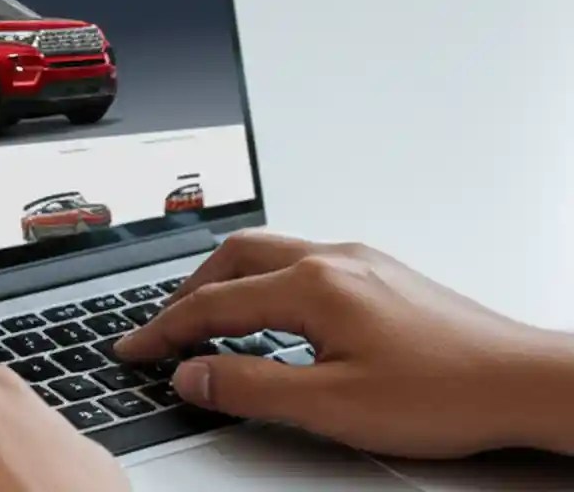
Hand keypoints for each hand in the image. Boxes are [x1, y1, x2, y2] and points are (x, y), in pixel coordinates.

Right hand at [114, 231, 573, 457]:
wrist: (524, 381)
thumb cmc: (445, 392)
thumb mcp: (332, 405)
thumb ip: (251, 387)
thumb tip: (192, 375)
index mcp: (313, 285)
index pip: (215, 304)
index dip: (165, 330)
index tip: (134, 348)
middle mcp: (333, 259)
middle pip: (234, 258)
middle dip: (188, 292)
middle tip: (162, 328)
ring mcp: (359, 261)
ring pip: (269, 253)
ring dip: (226, 281)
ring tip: (205, 317)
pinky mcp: (380, 274)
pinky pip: (301, 261)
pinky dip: (264, 282)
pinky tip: (271, 312)